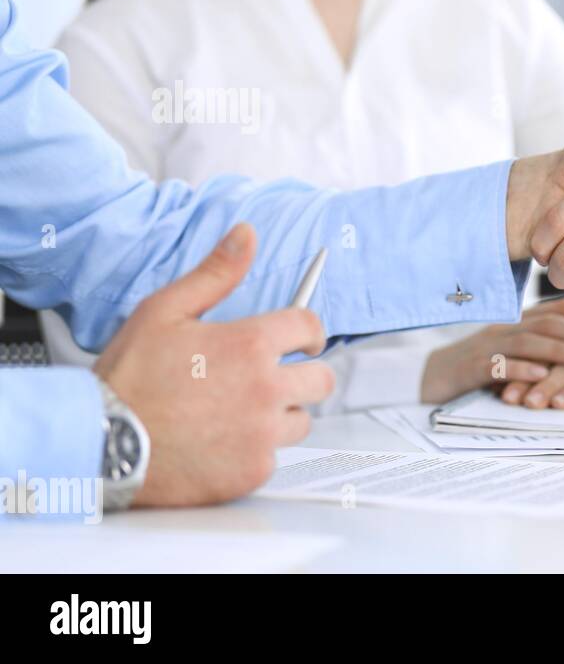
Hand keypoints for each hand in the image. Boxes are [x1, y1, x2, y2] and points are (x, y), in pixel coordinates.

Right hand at [94, 224, 333, 506]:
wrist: (99, 443)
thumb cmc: (128, 378)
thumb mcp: (164, 311)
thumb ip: (215, 274)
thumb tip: (245, 235)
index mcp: (250, 345)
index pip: (311, 327)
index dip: (308, 331)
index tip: (303, 341)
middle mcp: (266, 389)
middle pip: (321, 380)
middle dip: (302, 376)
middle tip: (271, 379)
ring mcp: (263, 433)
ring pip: (300, 420)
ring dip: (280, 416)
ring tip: (236, 413)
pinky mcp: (253, 470)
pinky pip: (274, 457)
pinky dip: (255, 451)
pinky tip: (221, 443)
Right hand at [419, 297, 563, 403]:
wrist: (430, 376)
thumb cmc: (480, 366)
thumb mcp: (516, 352)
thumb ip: (545, 345)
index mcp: (520, 321)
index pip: (563, 310)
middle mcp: (507, 327)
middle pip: (551, 323)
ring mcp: (488, 345)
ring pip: (529, 341)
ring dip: (562, 349)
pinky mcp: (472, 367)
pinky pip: (497, 365)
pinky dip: (520, 369)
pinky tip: (541, 375)